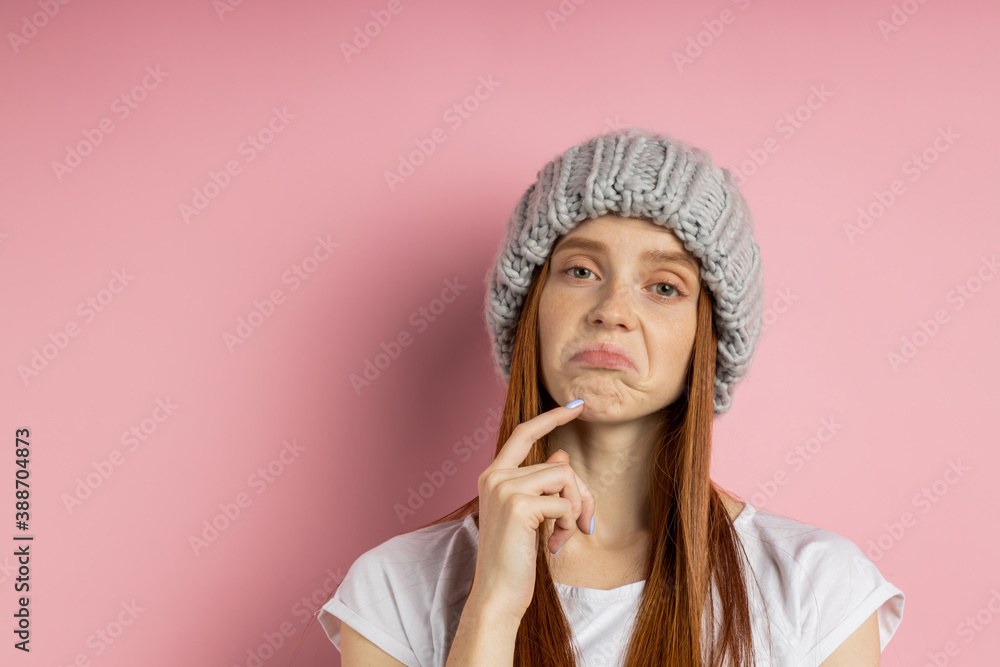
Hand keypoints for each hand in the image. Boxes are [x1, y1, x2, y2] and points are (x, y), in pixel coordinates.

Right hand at [469, 400, 594, 620]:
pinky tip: (554, 545)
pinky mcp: (518, 505)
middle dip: (580, 495)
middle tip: (583, 524)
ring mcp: (504, 488)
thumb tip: (560, 455)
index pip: (523, 433)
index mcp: (493, 475)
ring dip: (575, 511)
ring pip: (565, 479)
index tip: (576, 406)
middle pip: (559, 464)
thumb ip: (541, 483)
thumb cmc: (514, 559)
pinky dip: (569, 525)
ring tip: (563, 536)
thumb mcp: (530, 515)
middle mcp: (495, 476)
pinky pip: (565, 503)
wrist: (497, 594)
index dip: (551, 417)